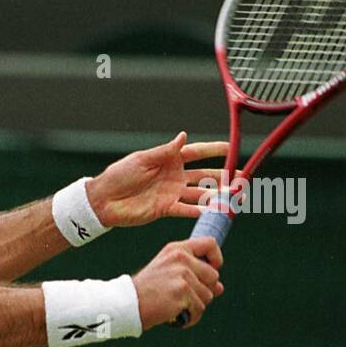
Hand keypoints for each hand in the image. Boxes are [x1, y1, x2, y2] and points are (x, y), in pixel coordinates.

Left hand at [85, 132, 226, 228]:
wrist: (103, 200)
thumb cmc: (118, 176)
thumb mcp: (142, 159)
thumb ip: (165, 151)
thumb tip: (183, 136)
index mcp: (169, 159)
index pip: (197, 152)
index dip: (214, 150)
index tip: (232, 148)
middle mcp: (174, 175)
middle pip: (204, 175)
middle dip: (224, 176)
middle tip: (242, 178)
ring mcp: (172, 192)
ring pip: (200, 193)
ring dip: (217, 195)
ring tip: (235, 196)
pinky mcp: (166, 209)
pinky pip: (187, 209)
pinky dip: (200, 210)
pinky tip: (215, 210)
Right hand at [132, 236, 223, 329]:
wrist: (127, 303)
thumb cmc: (147, 290)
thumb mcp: (168, 273)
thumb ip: (195, 275)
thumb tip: (220, 288)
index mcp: (176, 249)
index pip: (210, 244)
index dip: (216, 258)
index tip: (212, 269)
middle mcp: (181, 259)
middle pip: (214, 276)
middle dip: (204, 291)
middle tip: (184, 297)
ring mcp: (182, 276)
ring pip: (208, 295)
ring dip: (195, 306)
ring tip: (177, 306)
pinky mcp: (182, 293)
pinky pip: (199, 309)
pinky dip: (191, 317)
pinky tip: (177, 315)